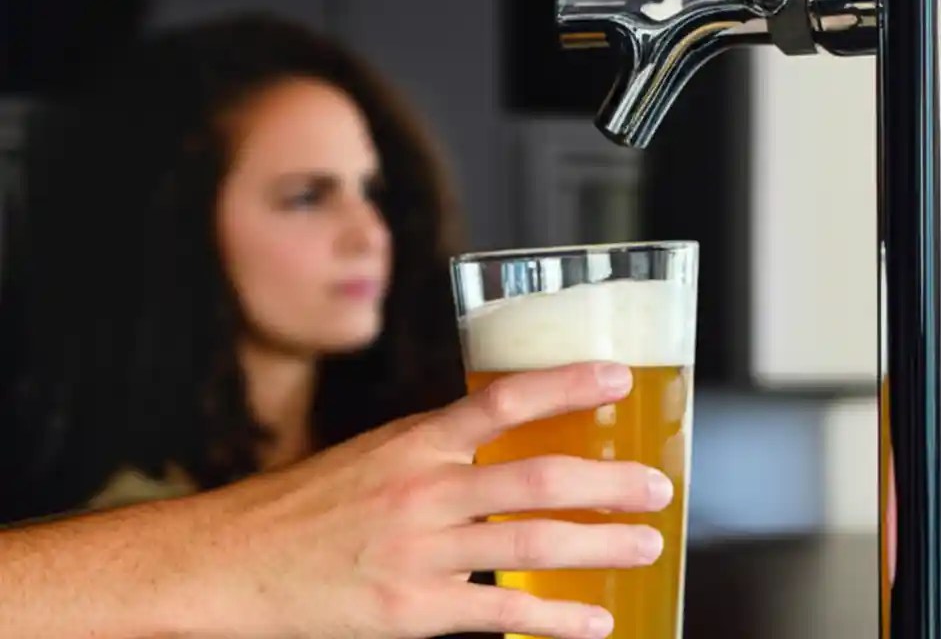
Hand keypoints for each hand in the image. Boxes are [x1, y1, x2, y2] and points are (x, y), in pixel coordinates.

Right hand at [173, 362, 668, 638]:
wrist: (230, 562)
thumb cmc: (306, 505)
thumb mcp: (374, 454)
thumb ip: (440, 450)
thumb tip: (511, 444)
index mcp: (415, 440)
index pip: (505, 398)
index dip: (568, 385)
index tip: (621, 378)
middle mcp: (423, 488)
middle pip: (539, 479)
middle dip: (610, 483)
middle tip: (658, 486)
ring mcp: (419, 551)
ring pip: (533, 543)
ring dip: (602, 545)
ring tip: (646, 545)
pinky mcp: (411, 609)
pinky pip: (501, 610)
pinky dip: (556, 619)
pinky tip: (595, 622)